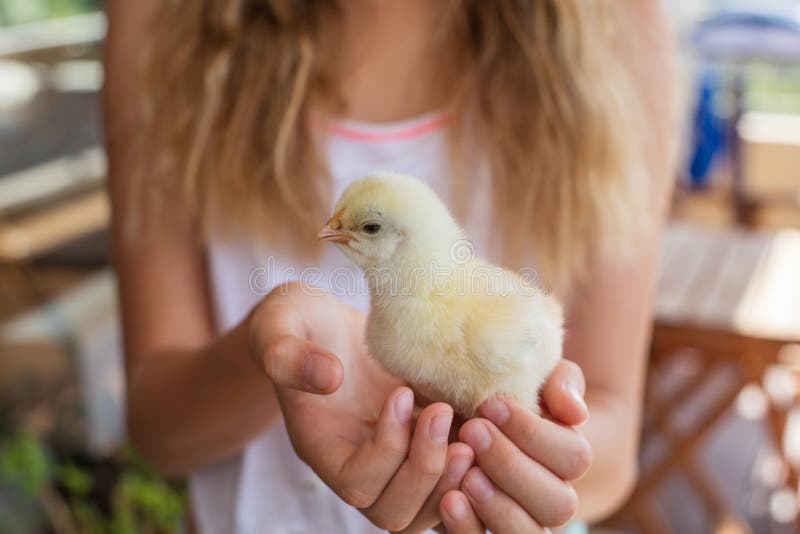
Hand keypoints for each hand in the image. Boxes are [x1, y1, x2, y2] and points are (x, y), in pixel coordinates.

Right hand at [249, 283, 473, 532]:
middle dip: (427, 472)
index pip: (355, 483)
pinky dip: (471, 463)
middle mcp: (357, 463)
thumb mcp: (279, 324)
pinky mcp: (419, 442)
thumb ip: (288, 354)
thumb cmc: (295, 321)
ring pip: (426, 509)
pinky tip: (484, 419)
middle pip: (393, 512)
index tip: (399, 393)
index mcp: (321, 444)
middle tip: (445, 416)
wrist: (321, 322)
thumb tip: (328, 377)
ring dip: (454, 478)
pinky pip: (450, 480)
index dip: (385, 449)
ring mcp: (391, 458)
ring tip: (475, 429)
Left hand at [439, 360, 591, 532]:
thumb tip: (574, 412)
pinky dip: (467, 528)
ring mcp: (520, 521)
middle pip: (556, 503)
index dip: (534, 433)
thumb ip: (561, 385)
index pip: (573, 458)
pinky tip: (448, 500)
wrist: (472, 421)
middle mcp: (551, 499)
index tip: (492, 404)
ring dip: (498, 505)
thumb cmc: (509, 396)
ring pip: (528, 533)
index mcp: (568, 459)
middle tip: (472, 430)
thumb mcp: (538, 379)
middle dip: (513, 466)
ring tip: (466, 473)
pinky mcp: (482, 531)